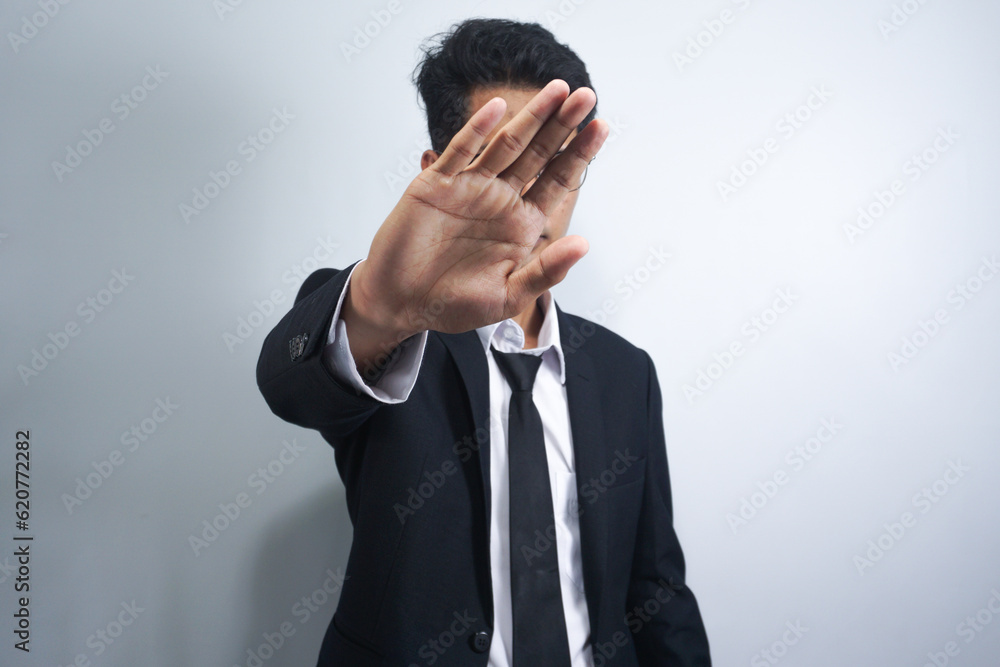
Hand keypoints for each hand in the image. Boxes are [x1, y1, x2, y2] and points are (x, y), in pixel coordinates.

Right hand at [345, 79, 607, 366]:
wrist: (401, 303)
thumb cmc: (454, 304)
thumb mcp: (509, 295)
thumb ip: (546, 271)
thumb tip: (584, 244)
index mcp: (522, 223)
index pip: (558, 182)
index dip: (579, 155)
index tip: (602, 127)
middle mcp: (500, 199)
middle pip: (538, 154)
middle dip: (562, 125)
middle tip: (586, 95)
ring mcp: (469, 188)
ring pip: (505, 145)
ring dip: (531, 117)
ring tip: (558, 90)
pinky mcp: (436, 184)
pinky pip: (459, 153)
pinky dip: (476, 131)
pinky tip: (497, 110)